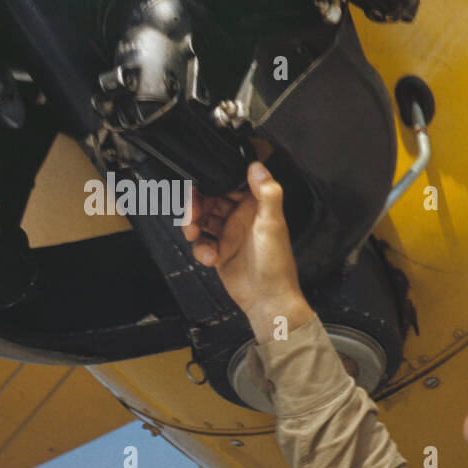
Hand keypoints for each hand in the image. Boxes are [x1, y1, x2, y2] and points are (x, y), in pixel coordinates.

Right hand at [182, 161, 312, 341]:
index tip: (199, 189)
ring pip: (201, 219)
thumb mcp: (272, 224)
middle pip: (209, 200)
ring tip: (193, 234)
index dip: (211, 183)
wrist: (268, 300)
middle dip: (195, 205)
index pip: (227, 184)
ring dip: (192, 224)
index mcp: (256, 206)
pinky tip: (209, 257)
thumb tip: (258, 167)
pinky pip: (201, 242)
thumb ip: (266, 194)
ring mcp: (230, 234)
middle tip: (190, 215)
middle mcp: (241, 217)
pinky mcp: (220, 251)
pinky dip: (200, 248)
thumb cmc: (276, 264)